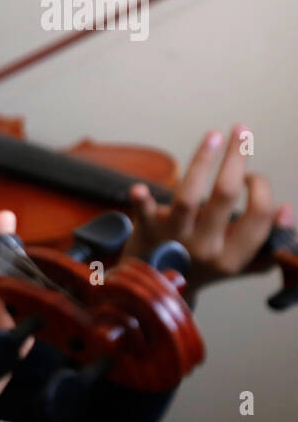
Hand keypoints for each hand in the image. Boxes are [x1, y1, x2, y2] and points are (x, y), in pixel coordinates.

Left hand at [125, 125, 292, 299]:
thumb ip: (266, 241)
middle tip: (242, 131)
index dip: (262, 190)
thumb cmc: (200, 266)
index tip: (253, 177)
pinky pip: (143, 216)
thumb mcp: (238, 263)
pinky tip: (138, 189)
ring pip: (189, 196)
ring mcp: (174, 239)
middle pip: (225, 195)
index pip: (260, 216)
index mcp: (233, 257)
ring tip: (213, 135)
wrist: (155, 290)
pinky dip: (141, 202)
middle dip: (237, 158)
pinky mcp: (146, 232)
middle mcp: (205, 248)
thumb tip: (286, 210)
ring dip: (202, 161)